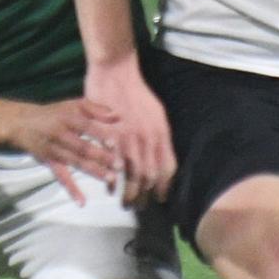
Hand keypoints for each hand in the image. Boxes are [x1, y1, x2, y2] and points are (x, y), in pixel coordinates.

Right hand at [3, 97, 120, 205]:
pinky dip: (71, 190)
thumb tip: (117, 116)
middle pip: (82, 147)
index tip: (113, 143)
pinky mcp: (50, 163)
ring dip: (93, 171)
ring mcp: (54, 150)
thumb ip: (96, 109)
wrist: (22, 123)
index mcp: (67, 118)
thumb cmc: (55, 113)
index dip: (99, 135)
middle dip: (101, 156)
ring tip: (110, 178)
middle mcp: (60, 134)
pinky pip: (61, 177)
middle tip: (119, 165)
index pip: (85, 127)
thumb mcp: (73, 105)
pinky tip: (82, 202)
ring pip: (75, 162)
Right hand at [86, 57, 176, 206]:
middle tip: (140, 206)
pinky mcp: (110, 138)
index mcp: (161, 133)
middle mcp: (148, 138)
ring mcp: (129, 139)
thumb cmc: (136, 91)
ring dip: (129, 193)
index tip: (160, 197)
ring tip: (126, 202)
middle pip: (150, 176)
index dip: (164, 186)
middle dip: (146, 196)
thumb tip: (161, 155)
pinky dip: (113, 180)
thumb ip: (159, 136)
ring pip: (133, 175)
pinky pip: (114, 165)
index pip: (168, 167)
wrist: (116, 72)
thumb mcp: (156, 113)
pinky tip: (110, 186)